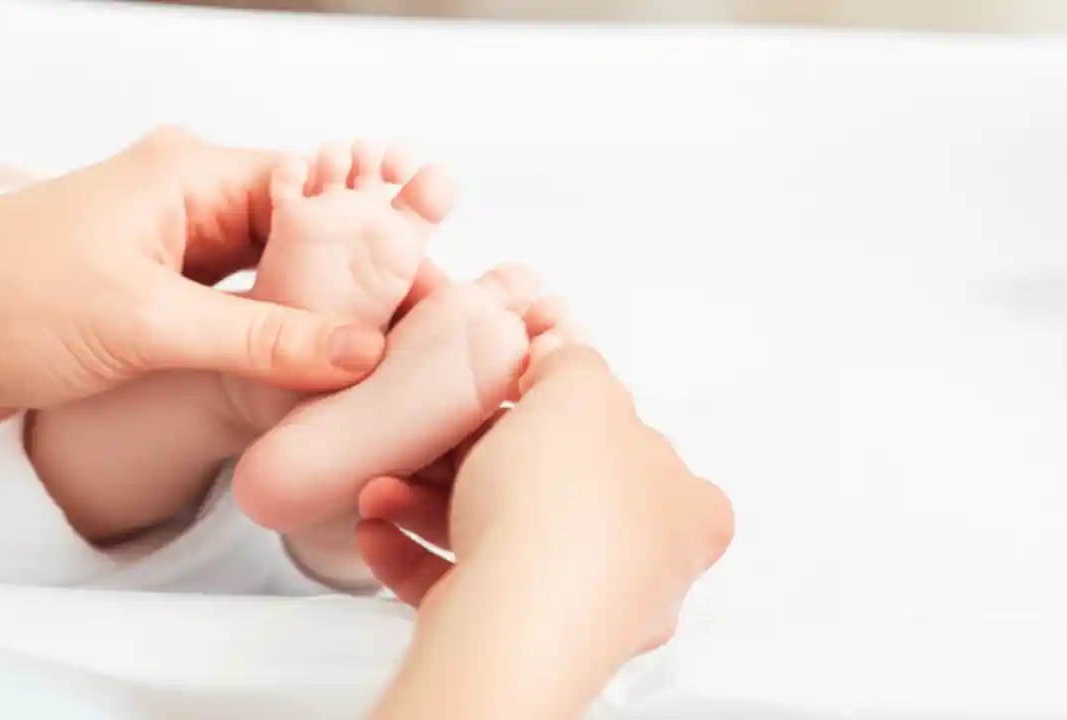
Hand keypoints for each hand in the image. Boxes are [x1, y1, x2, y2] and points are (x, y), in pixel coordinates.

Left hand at [0, 128, 384, 453]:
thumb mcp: (146, 322)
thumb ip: (261, 339)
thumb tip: (359, 350)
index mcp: (187, 175)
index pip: (316, 190)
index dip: (382, 232)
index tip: (432, 281)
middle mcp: (185, 206)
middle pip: (304, 233)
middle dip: (362, 276)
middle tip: (421, 326)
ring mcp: (169, 255)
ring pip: (273, 276)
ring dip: (319, 312)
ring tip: (381, 350)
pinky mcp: (152, 303)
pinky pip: (238, 313)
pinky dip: (274, 338)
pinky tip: (310, 368)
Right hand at [359, 343, 733, 711]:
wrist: (515, 624)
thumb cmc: (565, 509)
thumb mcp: (580, 388)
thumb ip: (573, 363)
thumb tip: (560, 358)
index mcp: (686, 506)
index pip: (634, 442)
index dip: (567, 410)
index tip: (512, 394)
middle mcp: (647, 565)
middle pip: (555, 490)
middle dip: (477, 457)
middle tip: (435, 438)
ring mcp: (586, 609)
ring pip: (503, 537)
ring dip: (433, 502)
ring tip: (387, 485)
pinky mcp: (525, 642)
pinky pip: (468, 587)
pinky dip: (421, 554)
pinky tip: (381, 528)